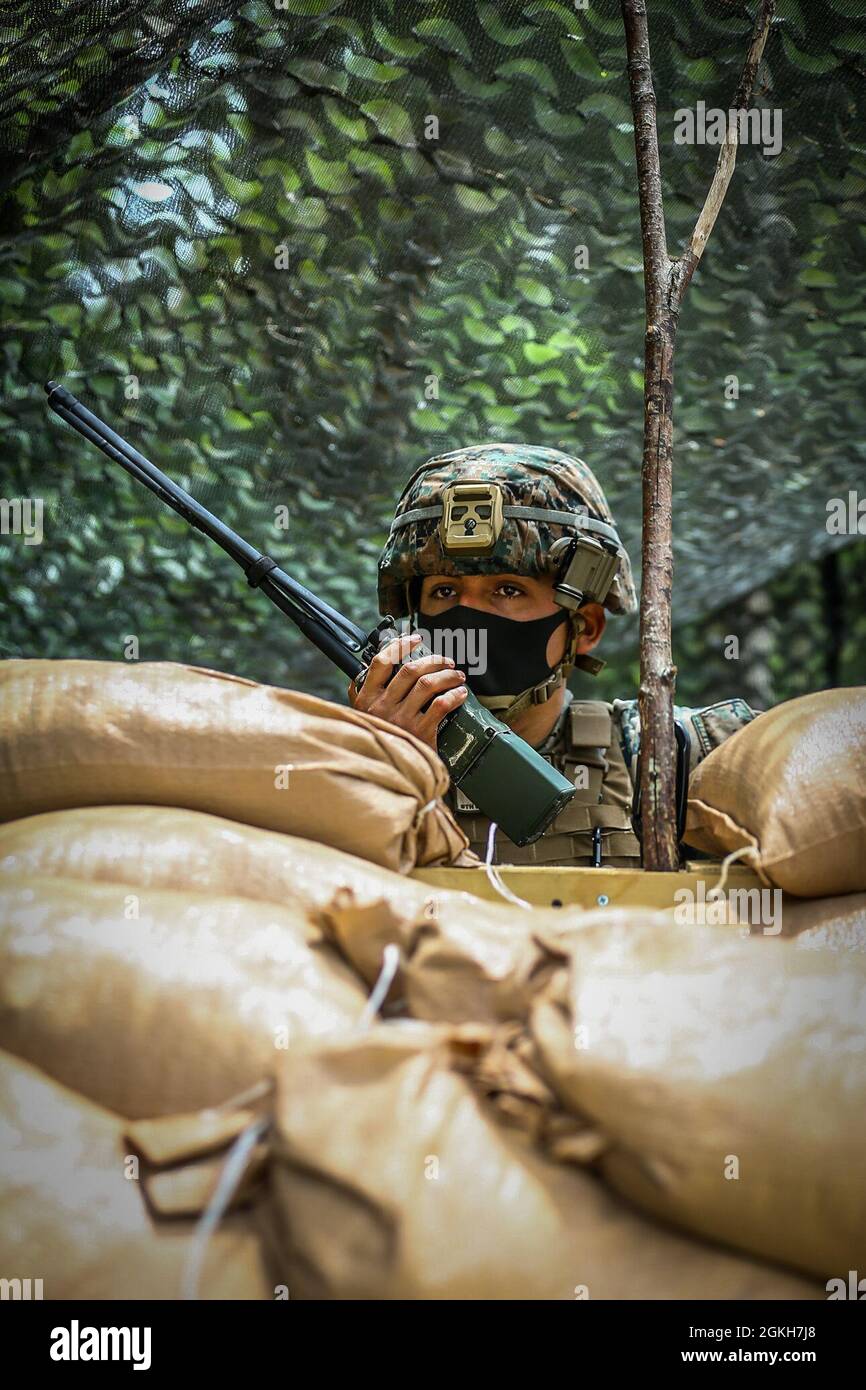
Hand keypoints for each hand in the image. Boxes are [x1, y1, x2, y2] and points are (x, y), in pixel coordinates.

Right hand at [347, 633, 467, 749]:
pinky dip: (454, 696)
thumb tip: (359, 674)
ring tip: (457, 676)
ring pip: (428, 684)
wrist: (392, 776)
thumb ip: (360, 696)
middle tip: (447, 662)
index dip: (399, 646)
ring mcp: (401, 720)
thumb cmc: (379, 743)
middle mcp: (382, 707)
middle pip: (410, 670)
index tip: (415, 639)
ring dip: (447, 676)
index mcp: (366, 700)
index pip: (381, 663)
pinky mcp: (420, 733)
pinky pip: (441, 705)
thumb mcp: (360, 719)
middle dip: (433, 661)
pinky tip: (460, 694)